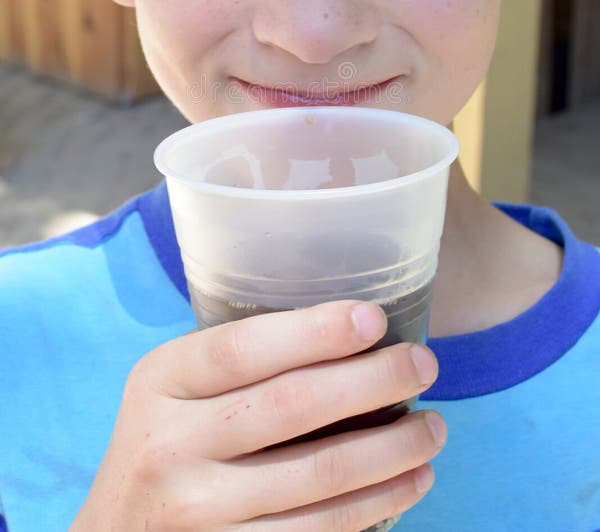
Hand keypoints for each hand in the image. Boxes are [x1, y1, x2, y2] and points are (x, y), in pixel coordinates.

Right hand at [71, 301, 444, 530]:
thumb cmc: (168, 439)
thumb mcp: (175, 387)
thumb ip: (236, 362)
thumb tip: (350, 331)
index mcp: (160, 381)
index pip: (243, 348)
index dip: (315, 332)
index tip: (376, 320)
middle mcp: (171, 445)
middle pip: (291, 406)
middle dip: (373, 381)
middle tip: (423, 364)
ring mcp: (196, 512)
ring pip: (319, 478)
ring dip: (392, 450)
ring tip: (433, 427)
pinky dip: (376, 505)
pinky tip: (408, 481)